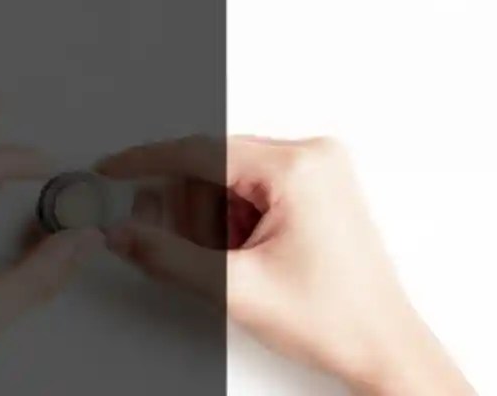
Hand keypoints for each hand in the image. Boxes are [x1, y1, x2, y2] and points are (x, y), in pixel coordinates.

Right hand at [97, 136, 473, 395]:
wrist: (382, 347)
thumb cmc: (336, 317)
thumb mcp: (235, 287)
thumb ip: (167, 255)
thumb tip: (126, 232)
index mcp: (298, 167)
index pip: (202, 149)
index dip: (148, 161)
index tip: (114, 168)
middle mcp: (314, 157)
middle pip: (216, 164)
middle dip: (190, 209)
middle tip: (174, 244)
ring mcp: (321, 171)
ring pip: (233, 180)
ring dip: (216, 220)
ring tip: (232, 263)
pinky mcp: (320, 189)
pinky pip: (257, 190)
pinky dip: (238, 222)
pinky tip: (246, 256)